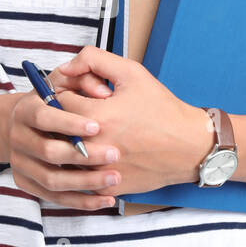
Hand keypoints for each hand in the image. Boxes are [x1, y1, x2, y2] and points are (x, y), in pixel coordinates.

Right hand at [7, 61, 119, 210]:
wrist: (30, 127)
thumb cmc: (59, 100)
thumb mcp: (68, 83)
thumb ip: (86, 78)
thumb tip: (103, 92)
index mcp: (25, 110)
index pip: (43, 118)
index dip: (69, 123)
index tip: (97, 127)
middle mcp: (18, 138)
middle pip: (48, 152)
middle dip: (83, 155)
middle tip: (114, 154)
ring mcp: (20, 164)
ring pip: (52, 180)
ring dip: (85, 182)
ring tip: (115, 178)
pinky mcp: (26, 183)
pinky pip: (54, 198)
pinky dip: (81, 202)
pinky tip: (106, 199)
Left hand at [8, 45, 213, 205]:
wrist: (189, 146)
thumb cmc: (162, 109)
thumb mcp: (131, 73)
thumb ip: (94, 60)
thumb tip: (66, 67)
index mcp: (96, 116)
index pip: (56, 101)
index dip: (66, 93)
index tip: (78, 94)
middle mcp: (94, 146)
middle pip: (56, 129)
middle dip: (64, 118)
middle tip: (80, 113)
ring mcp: (99, 170)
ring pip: (65, 156)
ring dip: (70, 143)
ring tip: (89, 133)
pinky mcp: (107, 186)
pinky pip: (81, 176)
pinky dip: (84, 165)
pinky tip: (99, 153)